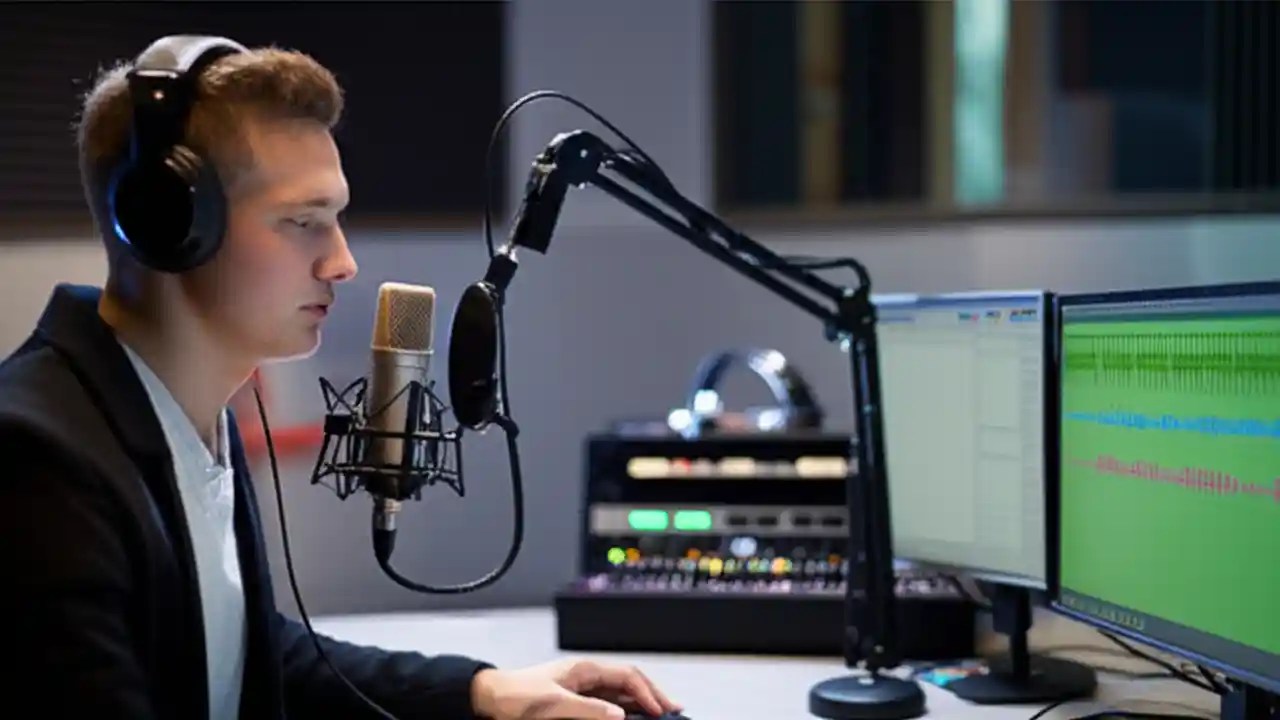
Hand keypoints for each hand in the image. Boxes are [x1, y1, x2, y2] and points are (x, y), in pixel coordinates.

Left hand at [469, 659, 681, 719]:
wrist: (489, 699)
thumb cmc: (515, 696)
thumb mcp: (553, 705)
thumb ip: (588, 709)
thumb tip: (619, 715)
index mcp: (584, 669)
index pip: (627, 676)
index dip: (648, 692)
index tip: (661, 710)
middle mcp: (586, 676)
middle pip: (629, 682)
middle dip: (653, 694)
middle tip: (674, 709)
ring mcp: (581, 688)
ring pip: (620, 693)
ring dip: (640, 703)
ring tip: (660, 714)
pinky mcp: (574, 701)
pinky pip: (607, 703)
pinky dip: (624, 710)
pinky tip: (631, 718)